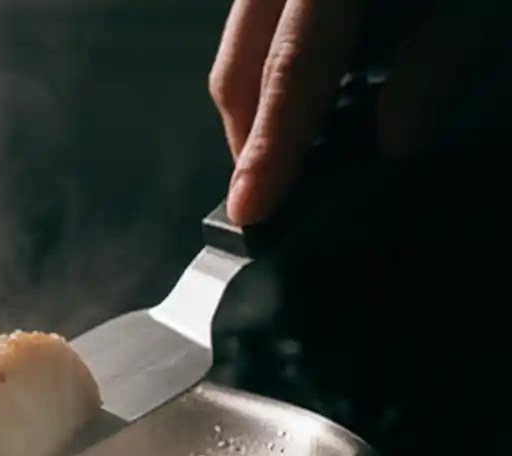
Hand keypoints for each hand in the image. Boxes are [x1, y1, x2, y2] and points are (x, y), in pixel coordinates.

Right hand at [208, 0, 503, 225]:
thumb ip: (442, 57)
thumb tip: (397, 139)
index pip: (290, 71)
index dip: (270, 145)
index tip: (252, 206)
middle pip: (237, 66)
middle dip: (246, 138)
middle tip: (267, 194)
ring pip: (238, 48)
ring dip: (256, 107)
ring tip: (291, 150)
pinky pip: (257, 25)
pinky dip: (272, 69)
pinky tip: (311, 92)